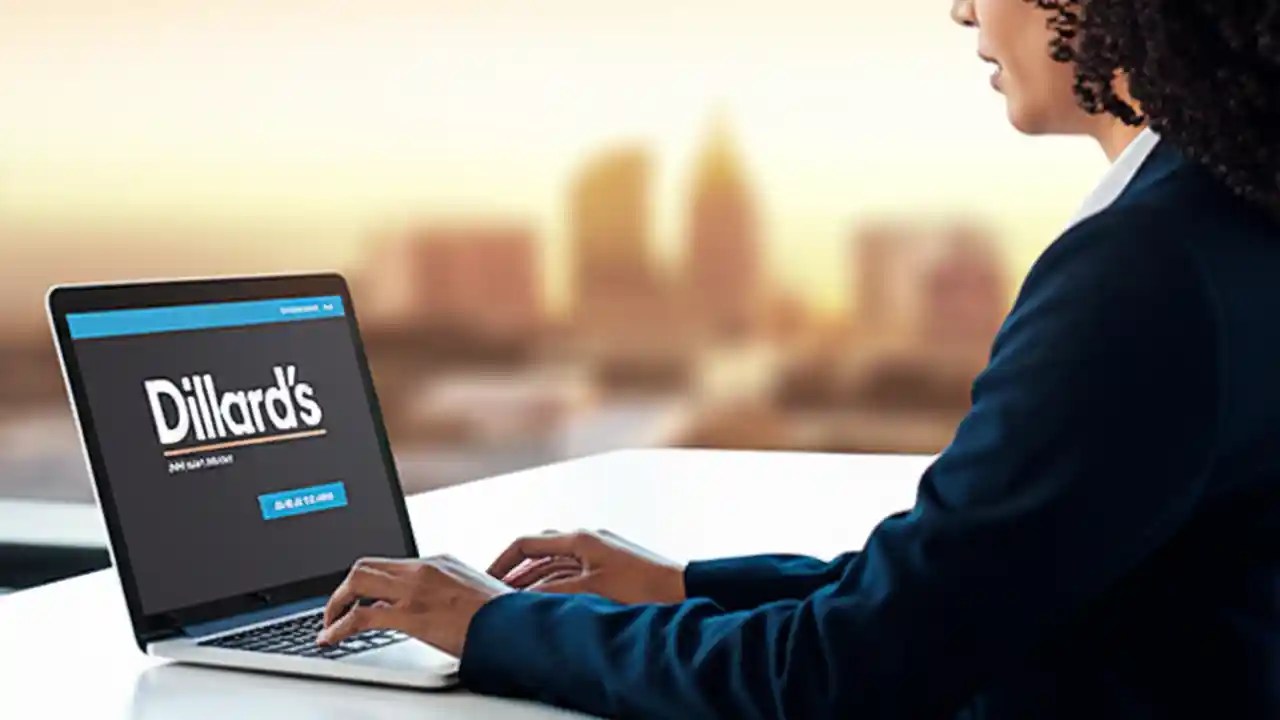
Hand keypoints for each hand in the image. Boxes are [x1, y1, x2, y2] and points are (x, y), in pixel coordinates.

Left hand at [317, 555, 511, 656]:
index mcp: (439, 562)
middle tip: (337, 609)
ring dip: (335, 604)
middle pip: (366, 566)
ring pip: (357, 582)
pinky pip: (360, 617)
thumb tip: (445, 609)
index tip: (359, 597)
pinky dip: (338, 627)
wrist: (516, 627)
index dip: (367, 581)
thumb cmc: (504, 617)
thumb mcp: (476, 595)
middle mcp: (424, 569)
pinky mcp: (410, 614)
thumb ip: (453, 595)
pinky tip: (331, 638)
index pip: (390, 564)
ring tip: (329, 624)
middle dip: (344, 588)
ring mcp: (416, 589)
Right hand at [488, 529, 686, 604]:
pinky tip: (548, 600)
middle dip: (515, 571)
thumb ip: (552, 591)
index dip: (502, 561)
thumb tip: (523, 597)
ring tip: (517, 600)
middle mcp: (587, 540)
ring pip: (555, 563)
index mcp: (579, 539)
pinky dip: (554, 583)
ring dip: (534, 579)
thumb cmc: (642, 587)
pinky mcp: (608, 566)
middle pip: (539, 551)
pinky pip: (571, 571)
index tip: (484, 577)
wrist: (681, 591)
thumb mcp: (589, 591)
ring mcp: (598, 552)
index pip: (527, 543)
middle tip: (497, 591)